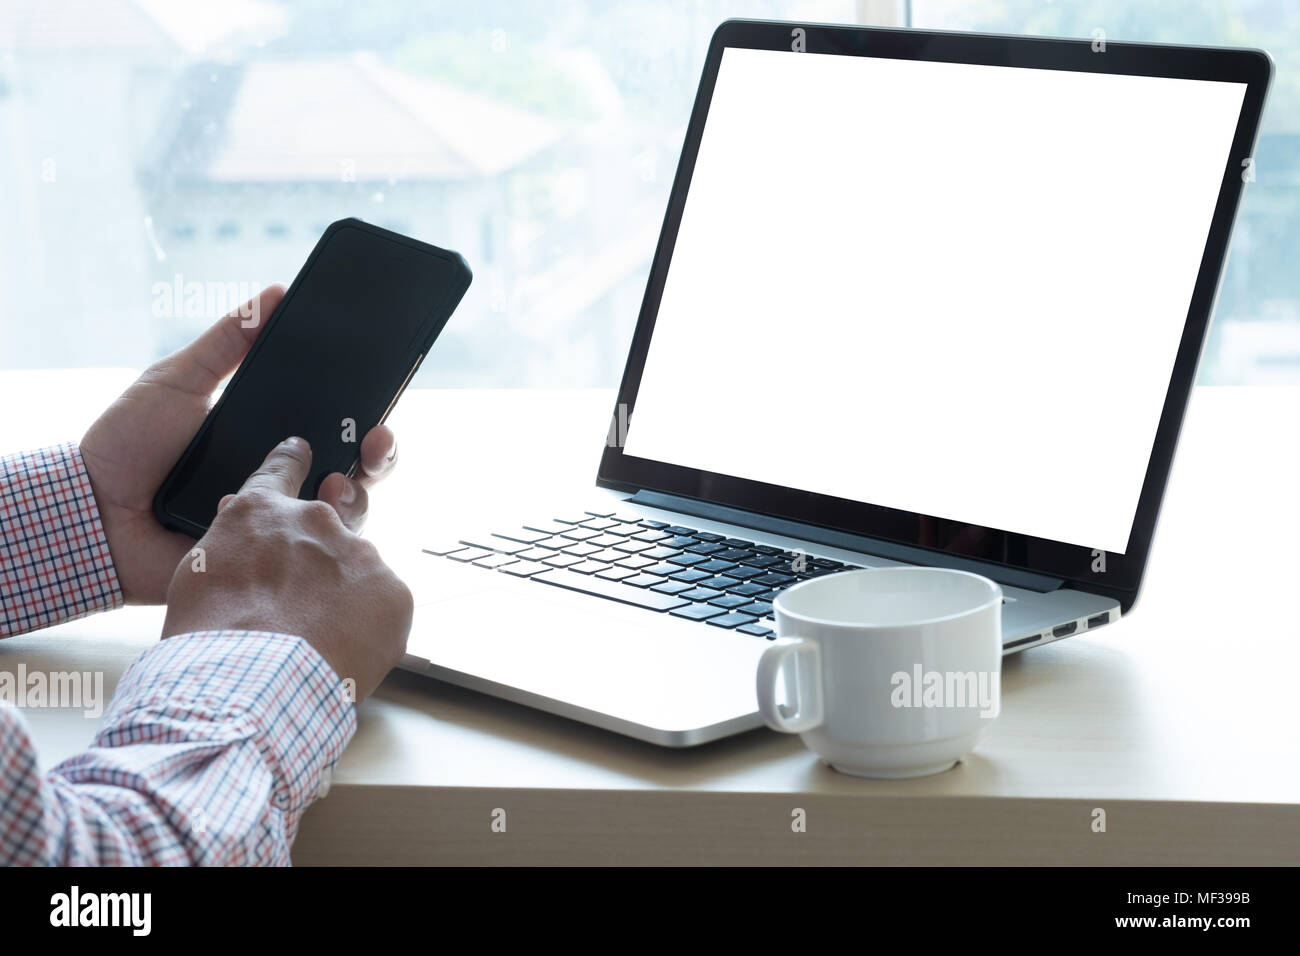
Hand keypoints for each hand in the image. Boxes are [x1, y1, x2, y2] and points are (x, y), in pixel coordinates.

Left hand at [81, 286, 399, 603]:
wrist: (88, 516)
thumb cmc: (126, 448)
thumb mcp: (177, 381)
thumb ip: (226, 342)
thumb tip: (274, 294)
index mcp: (269, 442)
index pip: (334, 428)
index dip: (366, 417)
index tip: (380, 405)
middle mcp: (281, 482)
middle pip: (353, 470)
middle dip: (378, 455)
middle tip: (377, 440)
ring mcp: (275, 526)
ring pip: (342, 515)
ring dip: (354, 494)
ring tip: (336, 481)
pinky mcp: (261, 563)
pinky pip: (304, 555)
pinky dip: (314, 536)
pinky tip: (305, 517)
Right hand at [162, 438, 412, 701]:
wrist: (251, 684)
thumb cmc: (210, 643)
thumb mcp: (196, 579)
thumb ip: (231, 552)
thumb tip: (244, 552)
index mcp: (259, 514)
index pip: (279, 473)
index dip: (291, 462)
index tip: (300, 451)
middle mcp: (315, 522)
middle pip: (328, 531)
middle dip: (319, 561)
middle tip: (300, 606)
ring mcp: (359, 554)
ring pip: (358, 573)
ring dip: (344, 600)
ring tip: (317, 643)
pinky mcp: (393, 592)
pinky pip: (385, 608)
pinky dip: (369, 629)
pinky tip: (343, 653)